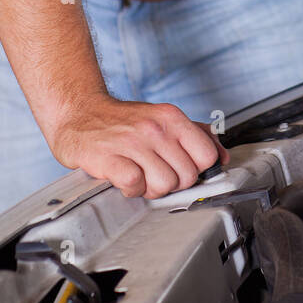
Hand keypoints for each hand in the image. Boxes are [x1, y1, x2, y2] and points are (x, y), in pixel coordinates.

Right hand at [47, 97, 229, 199]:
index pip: (207, 156)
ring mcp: (132, 143)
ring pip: (164, 185)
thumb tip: (222, 156)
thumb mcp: (163, 118)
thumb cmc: (123, 120)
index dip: (196, 169)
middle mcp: (155, 128)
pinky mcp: (110, 158)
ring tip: (139, 175)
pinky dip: (131, 190)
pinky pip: (135, 186)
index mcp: (172, 117)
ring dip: (151, 188)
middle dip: (172, 183)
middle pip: (187, 176)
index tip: (181, 168)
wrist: (80, 112)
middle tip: (154, 173)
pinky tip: (124, 179)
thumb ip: (196, 135)